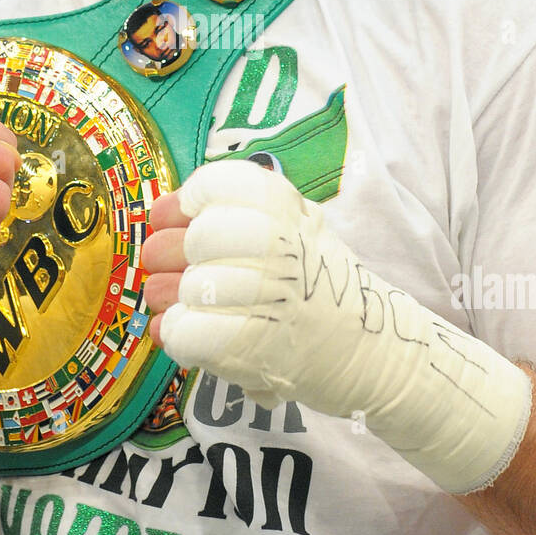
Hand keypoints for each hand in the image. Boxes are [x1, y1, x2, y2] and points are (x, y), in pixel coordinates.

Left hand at [142, 161, 531, 494]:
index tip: (183, 217)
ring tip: (197, 310)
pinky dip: (179, 337)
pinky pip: (188, 332)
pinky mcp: (255, 347)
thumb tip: (161, 214)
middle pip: (201, 236)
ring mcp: (273, 297)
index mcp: (289, 211)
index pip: (222, 183)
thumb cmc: (320, 289)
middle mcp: (284, 246)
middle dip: (179, 257)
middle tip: (186, 273)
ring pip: (191, 287)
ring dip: (179, 303)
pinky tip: (192, 337)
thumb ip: (236, 216)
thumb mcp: (297, 230)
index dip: (192, 199)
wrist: (374, 351)